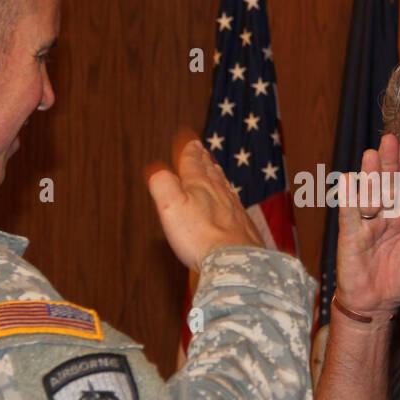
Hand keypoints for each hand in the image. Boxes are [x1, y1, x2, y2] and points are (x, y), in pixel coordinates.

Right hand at [146, 129, 262, 270]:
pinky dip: (228, 196)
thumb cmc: (200, 236)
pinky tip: (231, 201)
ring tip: (214, 168)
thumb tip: (157, 170)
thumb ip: (162, 184)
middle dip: (203, 159)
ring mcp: (233, 208)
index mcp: (199, 185)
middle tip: (200, 149)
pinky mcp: (243, 225)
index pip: (192, 162)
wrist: (235, 259)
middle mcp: (219, 193)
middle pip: (210, 171)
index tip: (190, 140)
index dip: (189, 151)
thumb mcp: (171, 206)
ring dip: (216, 175)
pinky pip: (234, 204)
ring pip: (223, 186)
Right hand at [333, 133, 399, 317]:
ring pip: (369, 195)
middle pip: (387, 185)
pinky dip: (348, 199)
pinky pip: (349, 215)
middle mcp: (386, 216)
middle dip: (390, 163)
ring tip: (372, 154)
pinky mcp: (351, 236)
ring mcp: (367, 224)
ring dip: (370, 175)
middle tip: (392, 140)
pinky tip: (348, 181)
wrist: (378, 305)